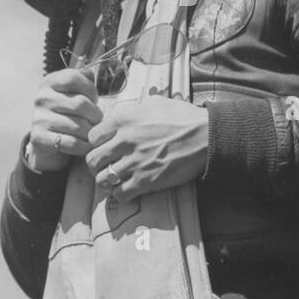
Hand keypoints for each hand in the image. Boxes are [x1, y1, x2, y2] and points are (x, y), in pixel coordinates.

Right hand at [26, 68, 101, 172]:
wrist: (49, 140)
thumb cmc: (68, 112)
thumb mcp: (74, 92)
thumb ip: (84, 79)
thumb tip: (90, 75)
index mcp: (50, 82)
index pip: (73, 78)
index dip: (90, 89)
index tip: (94, 99)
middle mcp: (42, 98)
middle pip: (79, 103)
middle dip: (95, 114)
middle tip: (96, 120)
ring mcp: (38, 118)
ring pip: (78, 126)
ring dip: (90, 132)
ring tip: (92, 133)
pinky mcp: (39, 137)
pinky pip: (71, 143)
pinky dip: (83, 146)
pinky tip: (86, 145)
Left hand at [85, 93, 208, 199]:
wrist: (206, 136)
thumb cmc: (182, 117)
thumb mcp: (152, 104)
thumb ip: (130, 111)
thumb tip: (117, 117)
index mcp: (124, 119)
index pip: (92, 137)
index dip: (96, 144)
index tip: (103, 148)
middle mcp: (125, 140)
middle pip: (93, 159)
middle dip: (95, 164)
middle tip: (103, 166)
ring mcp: (134, 163)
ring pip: (102, 179)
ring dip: (105, 181)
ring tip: (113, 179)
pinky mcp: (146, 181)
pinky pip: (119, 194)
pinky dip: (119, 194)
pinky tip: (125, 189)